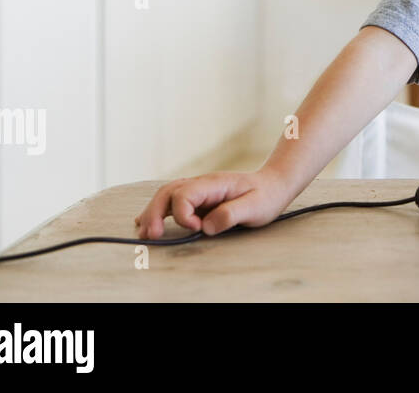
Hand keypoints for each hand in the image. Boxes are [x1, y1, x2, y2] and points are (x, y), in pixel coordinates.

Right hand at [133, 169, 294, 238]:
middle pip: (168, 192)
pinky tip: (146, 222)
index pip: (185, 195)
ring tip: (144, 232)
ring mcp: (198, 190)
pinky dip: (157, 210)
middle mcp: (202, 184)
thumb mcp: (255, 207)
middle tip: (150, 235)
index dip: (183, 214)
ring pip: (166, 195)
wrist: (274, 185)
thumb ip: (231, 215)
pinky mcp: (198, 198)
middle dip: (154, 213)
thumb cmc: (266, 196)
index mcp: (214, 184)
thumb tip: (206, 226)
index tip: (196, 228)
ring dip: (152, 212)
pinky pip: (171, 201)